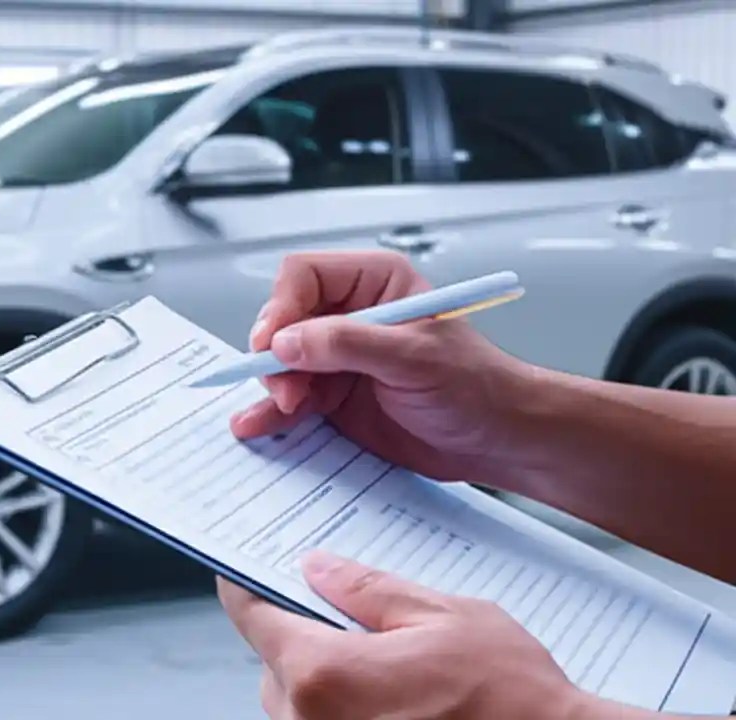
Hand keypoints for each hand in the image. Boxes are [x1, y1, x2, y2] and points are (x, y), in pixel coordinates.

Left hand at [218, 552, 605, 719]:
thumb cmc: (510, 697)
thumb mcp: (443, 616)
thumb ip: (368, 590)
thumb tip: (317, 569)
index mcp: (322, 673)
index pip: (250, 615)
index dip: (246, 585)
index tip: (243, 569)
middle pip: (272, 663)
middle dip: (303, 634)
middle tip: (349, 618)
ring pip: (296, 703)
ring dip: (324, 679)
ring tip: (386, 666)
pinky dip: (344, 711)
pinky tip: (393, 701)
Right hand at [235, 251, 533, 485]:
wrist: (496, 441)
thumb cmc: (476, 387)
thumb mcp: (413, 357)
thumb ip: (347, 344)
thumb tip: (287, 341)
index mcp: (375, 283)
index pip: (305, 276)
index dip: (281, 306)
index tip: (272, 343)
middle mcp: (351, 315)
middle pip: (284, 320)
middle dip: (276, 353)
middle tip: (285, 386)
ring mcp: (339, 358)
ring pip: (282, 362)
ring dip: (274, 385)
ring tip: (285, 408)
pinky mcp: (335, 397)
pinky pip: (291, 399)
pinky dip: (272, 412)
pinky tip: (256, 423)